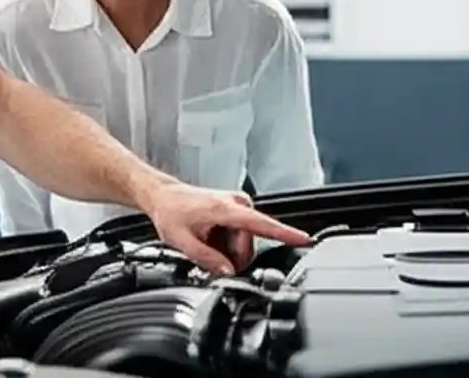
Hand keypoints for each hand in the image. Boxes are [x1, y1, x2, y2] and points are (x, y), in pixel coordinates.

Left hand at [144, 183, 309, 274]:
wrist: (165, 197)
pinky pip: (241, 237)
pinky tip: (211, 237)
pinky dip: (227, 243)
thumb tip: (227, 272)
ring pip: (245, 244)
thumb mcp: (182, 241)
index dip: (284, 233)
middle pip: (249, 245)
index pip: (261, 224)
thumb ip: (206, 259)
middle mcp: (237, 204)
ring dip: (227, 250)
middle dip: (231, 257)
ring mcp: (239, 206)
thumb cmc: (172, 212)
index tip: (304, 239)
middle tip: (207, 252)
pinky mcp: (238, 210)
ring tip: (206, 241)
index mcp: (225, 209)